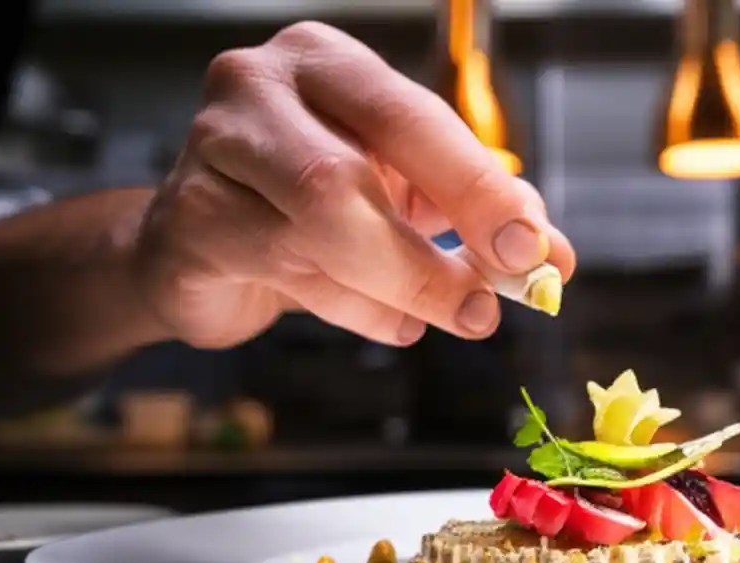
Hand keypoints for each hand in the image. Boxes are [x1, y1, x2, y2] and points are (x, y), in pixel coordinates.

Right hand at [132, 21, 574, 349]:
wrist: (204, 243)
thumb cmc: (315, 206)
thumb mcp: (408, 195)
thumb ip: (478, 216)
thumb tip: (553, 257)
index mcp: (328, 63)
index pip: (412, 117)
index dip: (477, 187)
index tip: (533, 247)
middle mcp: (259, 87)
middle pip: (349, 175)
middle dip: (430, 253)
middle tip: (488, 304)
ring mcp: (210, 150)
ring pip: (316, 230)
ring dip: (399, 289)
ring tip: (449, 316)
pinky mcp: (186, 221)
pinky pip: (283, 274)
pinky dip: (353, 309)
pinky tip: (392, 321)